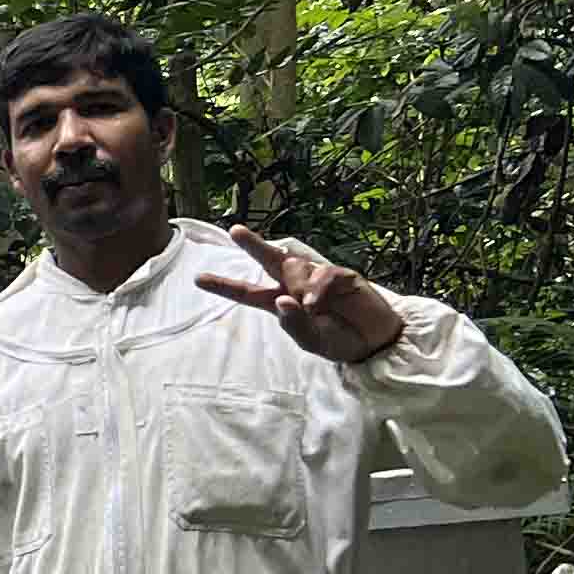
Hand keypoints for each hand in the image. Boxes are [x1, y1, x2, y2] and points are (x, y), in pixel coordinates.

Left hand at [193, 221, 406, 363]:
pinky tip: (316, 303)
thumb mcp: (312, 341)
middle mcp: (296, 287)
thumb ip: (294, 324)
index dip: (225, 286)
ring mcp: (318, 279)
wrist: (374, 342)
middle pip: (270, 261)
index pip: (248, 293)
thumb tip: (282, 300)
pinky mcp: (342, 276)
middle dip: (253, 245)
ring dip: (298, 283)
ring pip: (297, 267)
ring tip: (311, 307)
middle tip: (235, 231)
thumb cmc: (339, 341)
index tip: (199, 278)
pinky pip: (324, 275)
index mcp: (281, 303)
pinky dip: (317, 288)